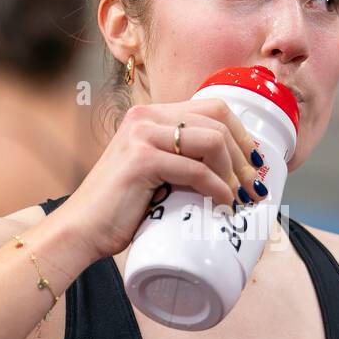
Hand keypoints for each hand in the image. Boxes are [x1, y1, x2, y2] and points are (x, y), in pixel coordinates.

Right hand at [54, 98, 266, 260]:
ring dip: (233, 173)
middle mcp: (146, 117)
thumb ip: (183, 161)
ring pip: (212, 141)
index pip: (213, 108)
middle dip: (245, 155)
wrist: (81, 230)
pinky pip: (196, 170)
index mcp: (151, 115)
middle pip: (218, 120)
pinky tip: (222, 204)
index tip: (256, 164)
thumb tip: (234, 173)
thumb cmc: (120, 210)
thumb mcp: (156, 174)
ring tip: (237, 198)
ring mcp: (142, 135)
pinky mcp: (141, 160)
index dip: (243, 135)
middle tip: (254, 188)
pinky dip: (217, 189)